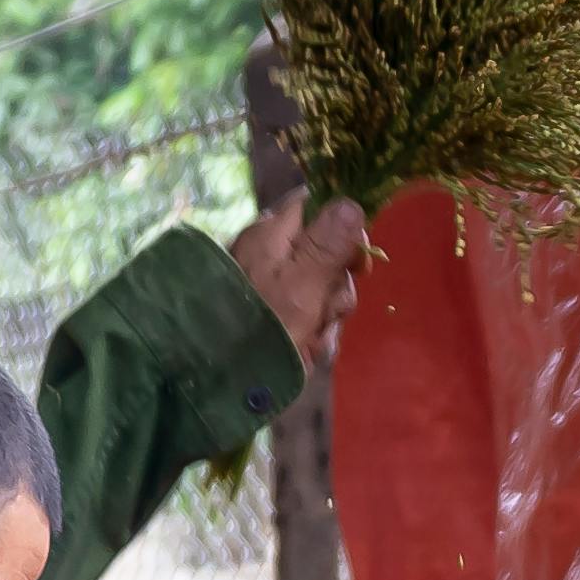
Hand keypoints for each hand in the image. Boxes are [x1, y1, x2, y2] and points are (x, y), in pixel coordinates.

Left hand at [229, 191, 370, 377]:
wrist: (221, 377)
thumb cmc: (264, 324)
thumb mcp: (303, 281)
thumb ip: (329, 243)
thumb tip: (352, 202)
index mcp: (273, 233)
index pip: (318, 208)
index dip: (346, 230)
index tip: (358, 261)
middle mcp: (271, 252)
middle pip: (327, 253)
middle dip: (337, 286)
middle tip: (328, 311)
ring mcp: (272, 285)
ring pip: (323, 289)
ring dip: (328, 316)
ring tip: (313, 338)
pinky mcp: (274, 314)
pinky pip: (309, 316)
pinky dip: (314, 334)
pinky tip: (308, 349)